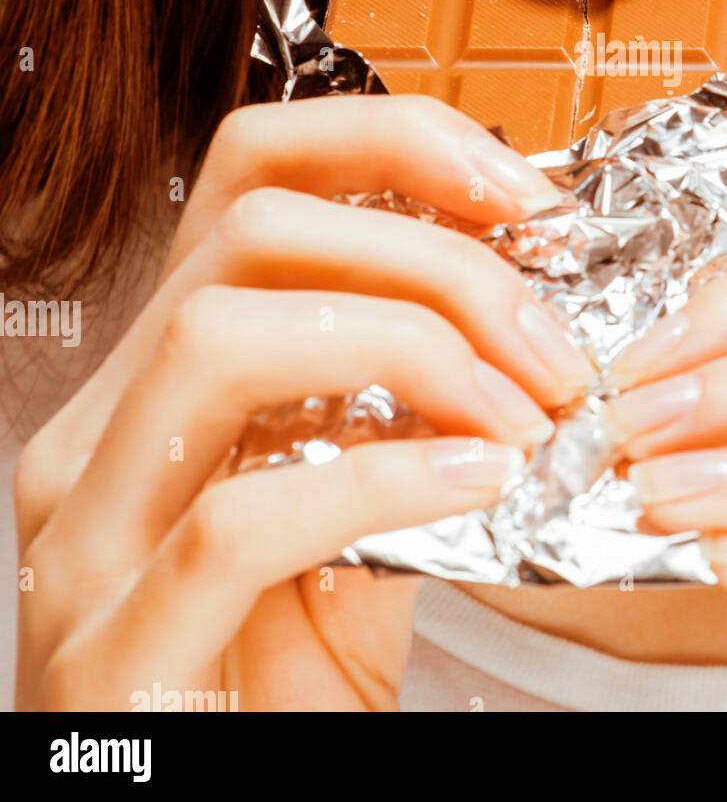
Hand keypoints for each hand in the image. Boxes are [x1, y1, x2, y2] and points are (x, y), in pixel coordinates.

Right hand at [15, 95, 593, 710]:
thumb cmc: (301, 665)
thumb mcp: (364, 502)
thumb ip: (408, 394)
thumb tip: (528, 291)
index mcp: (170, 370)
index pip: (251, 171)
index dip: (392, 143)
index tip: (523, 193)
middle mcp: (106, 428)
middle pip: (255, 232)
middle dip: (439, 259)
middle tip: (554, 342)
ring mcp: (89, 537)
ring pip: (222, 337)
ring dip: (412, 350)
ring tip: (525, 415)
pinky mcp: (113, 655)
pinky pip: (238, 519)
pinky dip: (384, 480)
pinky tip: (483, 486)